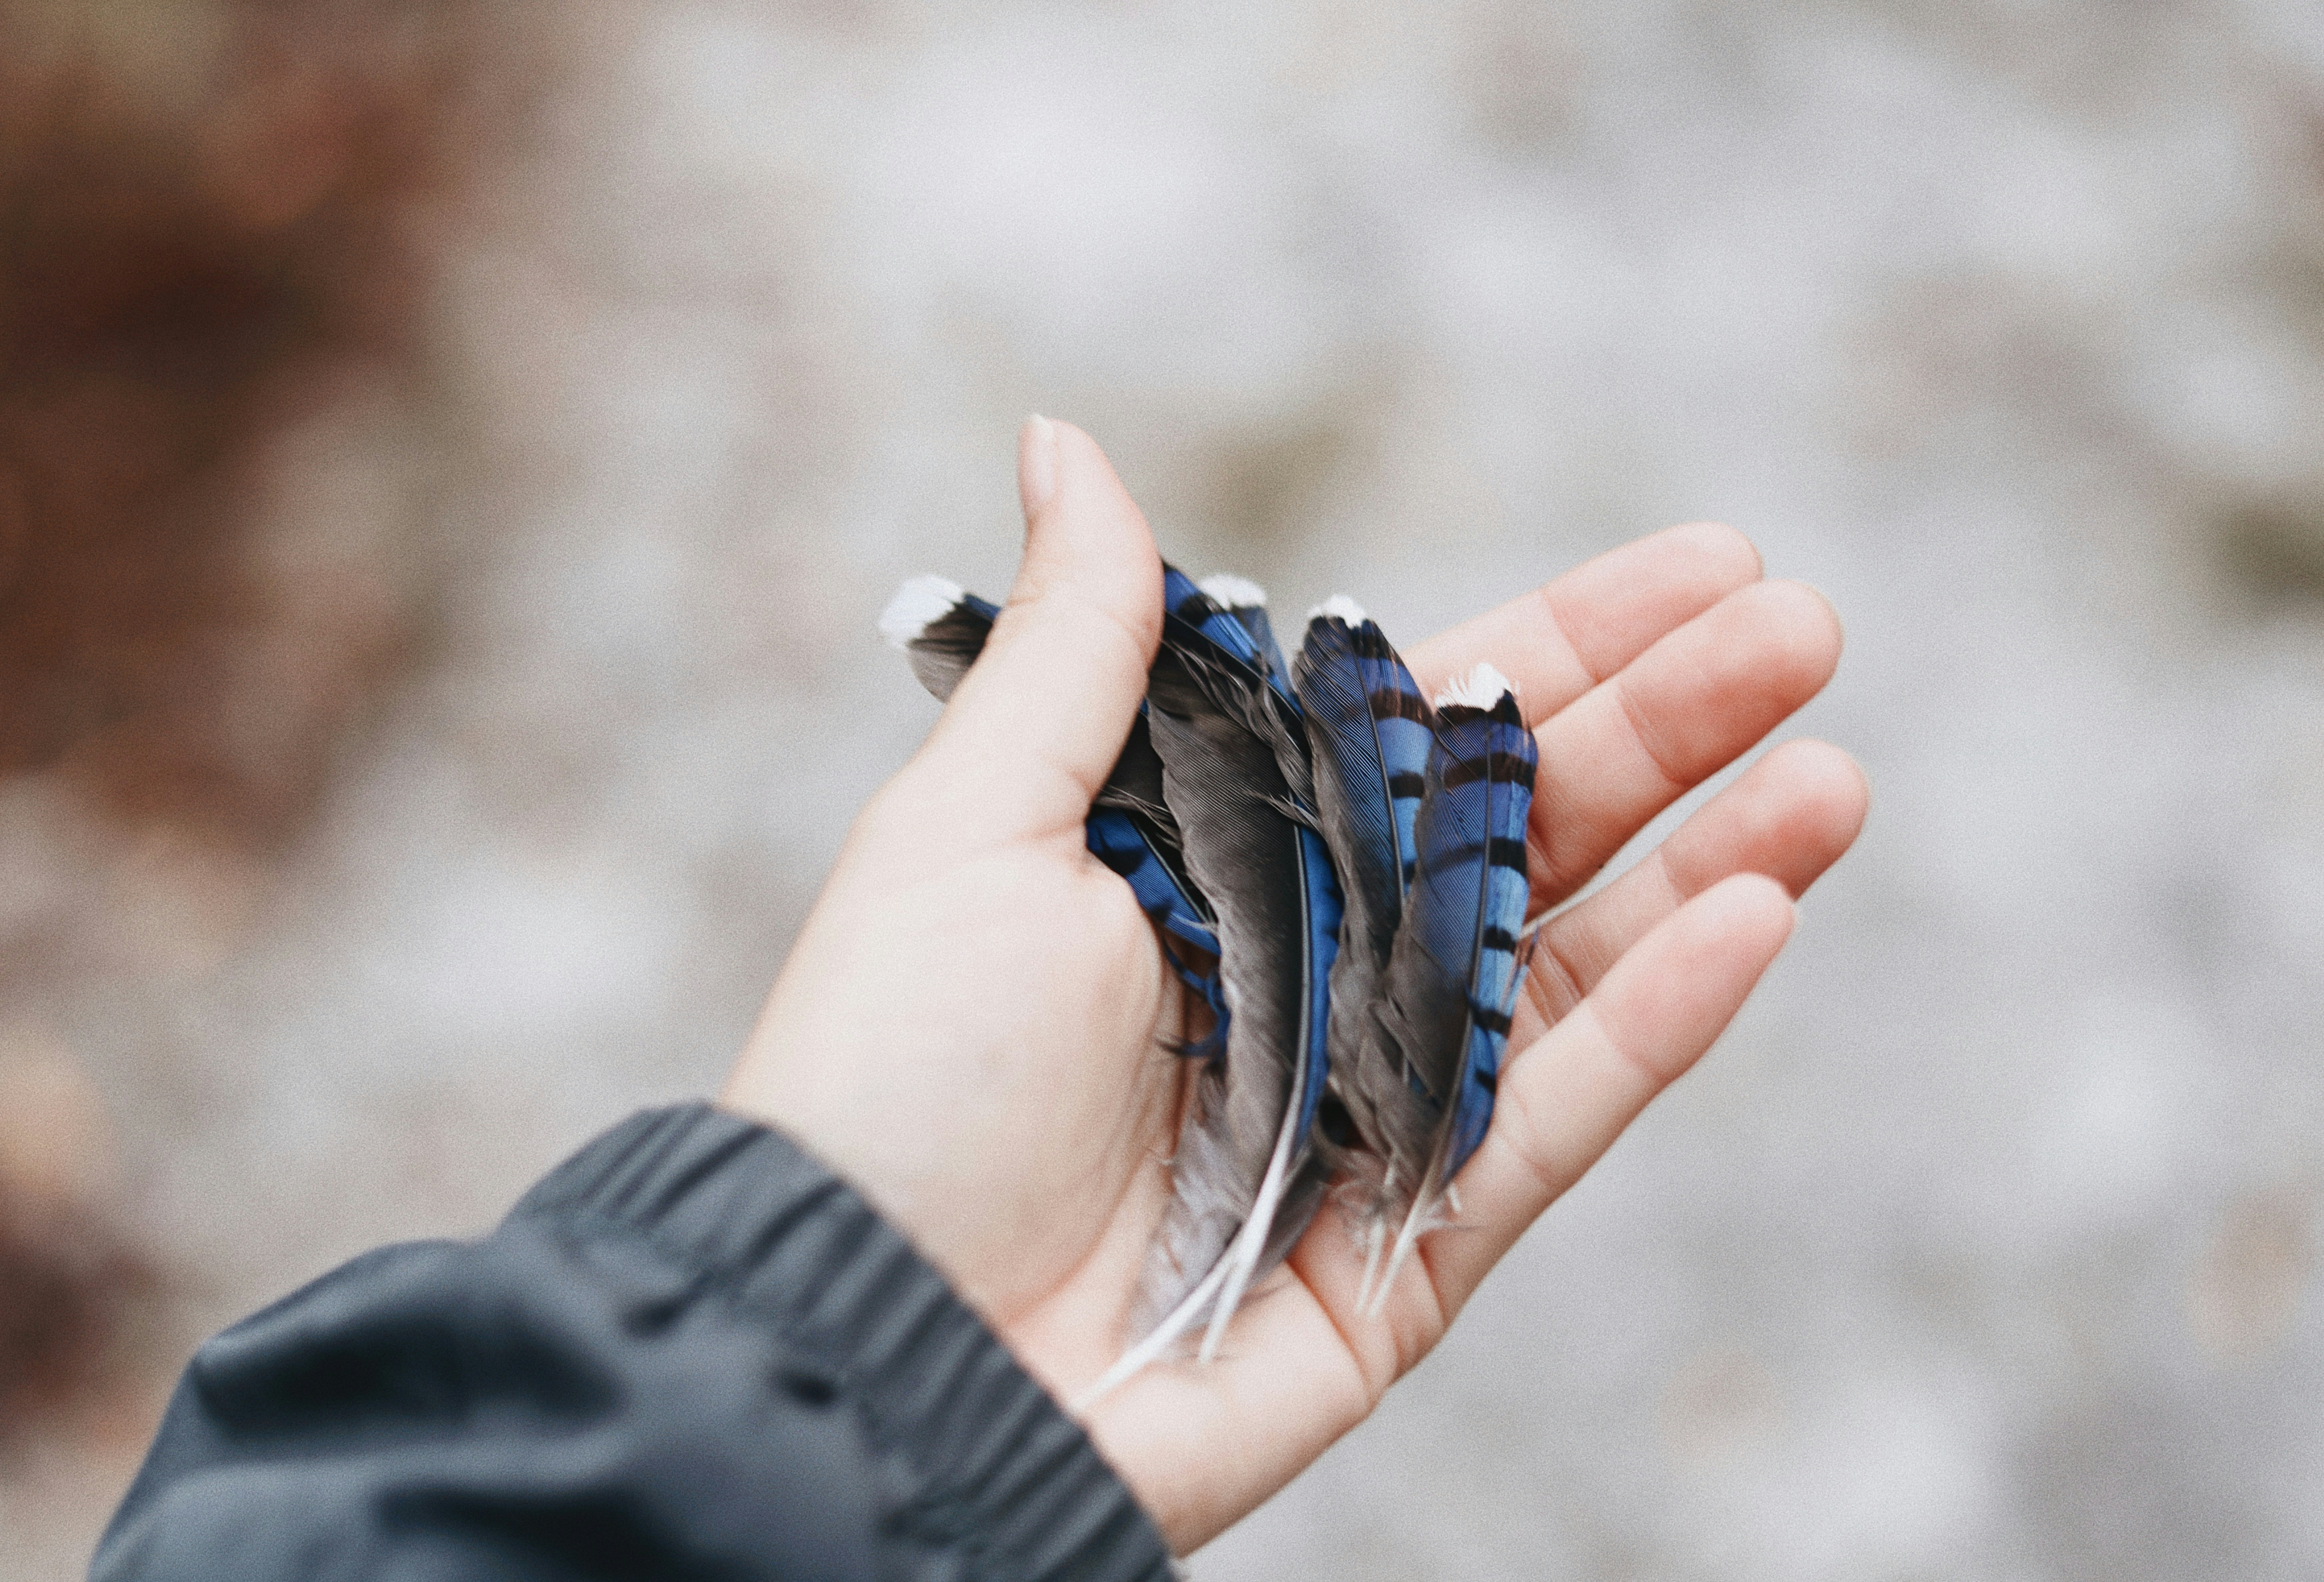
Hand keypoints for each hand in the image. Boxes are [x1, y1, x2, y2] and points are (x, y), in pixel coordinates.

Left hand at [721, 418, 1866, 1553]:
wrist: (869, 1342)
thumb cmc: (895, 1071)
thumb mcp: (974, 821)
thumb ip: (1081, 642)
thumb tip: (1067, 441)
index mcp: (1215, 861)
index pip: (1417, 728)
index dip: (1559, 645)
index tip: (1701, 562)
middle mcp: (1306, 974)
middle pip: (1516, 830)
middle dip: (1665, 728)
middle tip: (1803, 629)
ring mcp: (1369, 1117)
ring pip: (1564, 966)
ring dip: (1705, 863)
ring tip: (1830, 771)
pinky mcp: (1406, 1255)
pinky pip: (1548, 1119)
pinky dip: (1653, 1024)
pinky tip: (1754, 912)